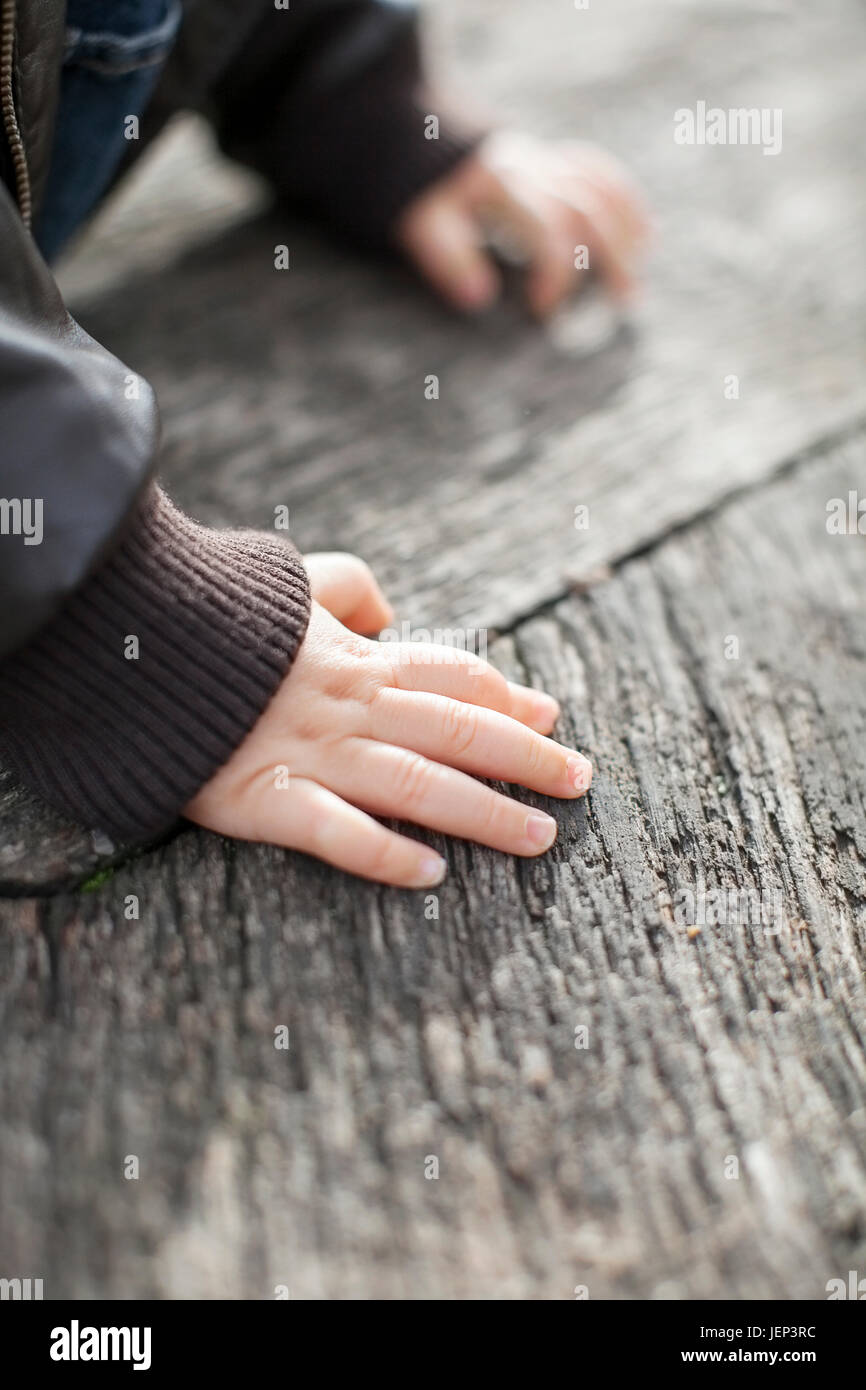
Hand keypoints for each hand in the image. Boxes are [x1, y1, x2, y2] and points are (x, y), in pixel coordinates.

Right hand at [184, 553, 591, 887]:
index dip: (509, 698)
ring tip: (538, 837)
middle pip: (459, 732)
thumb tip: (386, 608)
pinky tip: (431, 874)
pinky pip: (337, 833)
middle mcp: (350, 708)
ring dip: (486, 814)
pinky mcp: (264, 799)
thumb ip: (346, 586)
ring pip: (420, 786)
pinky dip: (386, 855)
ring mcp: (312, 755)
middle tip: (579, 783)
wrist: (132, 640)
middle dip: (528, 759)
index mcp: (359, 660)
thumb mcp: (290, 583)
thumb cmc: (217, 619)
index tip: (550, 719)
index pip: (454, 677)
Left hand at [397, 131, 649, 316]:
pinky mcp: (550, 162)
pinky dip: (626, 202)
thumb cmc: (417, 191)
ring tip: (637, 279)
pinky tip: (643, 236)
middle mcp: (531, 168)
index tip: (545, 313)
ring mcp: (545, 161)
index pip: (548, 227)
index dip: (556, 272)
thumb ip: (448, 256)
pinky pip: (599, 172)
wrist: (412, 132)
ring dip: (628, 232)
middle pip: (588, 207)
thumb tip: (480, 299)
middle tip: (624, 303)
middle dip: (612, 255)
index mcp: (502, 185)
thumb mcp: (420, 223)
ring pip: (603, 188)